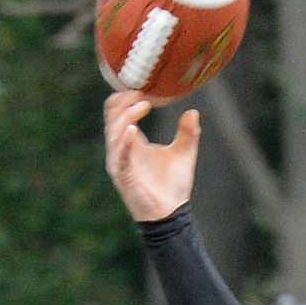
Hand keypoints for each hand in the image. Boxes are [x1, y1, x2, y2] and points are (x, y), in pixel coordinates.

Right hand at [104, 93, 199, 221]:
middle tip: (143, 93)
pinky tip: (133, 129)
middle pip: (112, 115)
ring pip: (114, 130)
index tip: (146, 89)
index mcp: (130, 140)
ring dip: (128, 115)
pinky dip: (125, 141)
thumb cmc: (173, 186)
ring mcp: (119, 161)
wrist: (172, 215)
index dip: (127, 97)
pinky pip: (120, 155)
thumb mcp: (183, 153)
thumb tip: (194, 111)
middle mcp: (120, 148)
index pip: (117, 110)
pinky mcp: (123, 175)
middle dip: (125, 101)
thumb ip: (188, 133)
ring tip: (145, 105)